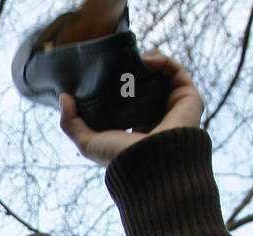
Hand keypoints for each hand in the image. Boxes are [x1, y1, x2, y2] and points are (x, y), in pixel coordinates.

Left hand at [59, 50, 203, 166]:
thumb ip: (71, 123)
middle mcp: (156, 119)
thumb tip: (63, 98)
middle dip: (137, 70)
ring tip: (135, 54)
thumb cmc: (119, 158)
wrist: (150, 164)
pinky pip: (177, 73)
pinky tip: (147, 58)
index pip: (129, 103)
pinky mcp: (189, 99)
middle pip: (148, 87)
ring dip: (151, 62)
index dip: (119, 86)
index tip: (107, 73)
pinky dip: (164, 62)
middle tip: (122, 59)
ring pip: (163, 78)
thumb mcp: (88, 142)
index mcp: (136, 130)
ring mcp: (174, 109)